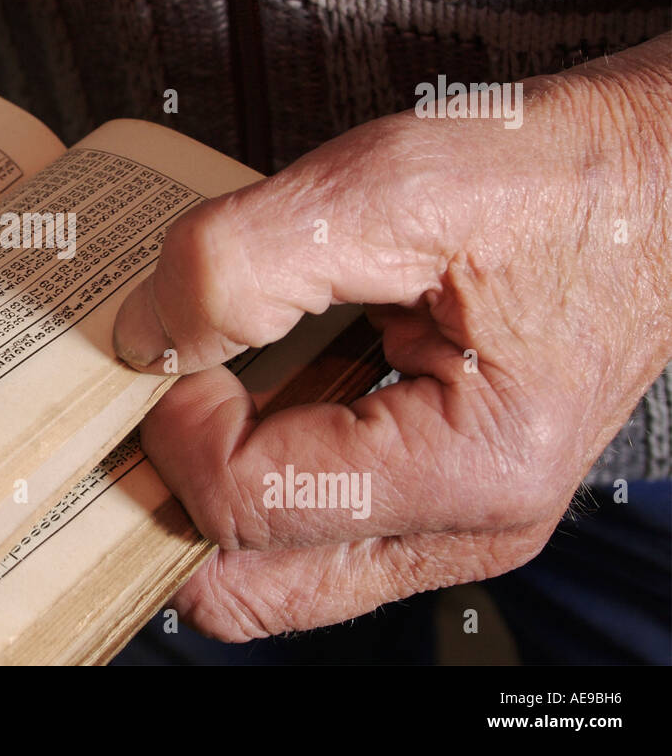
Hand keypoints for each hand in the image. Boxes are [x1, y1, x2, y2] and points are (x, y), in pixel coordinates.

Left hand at [113, 34, 671, 639]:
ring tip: (200, 389)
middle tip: (151, 401)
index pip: (248, 507)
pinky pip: (305, 526)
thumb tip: (145, 332)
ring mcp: (448, 522)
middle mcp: (464, 527)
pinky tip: (249, 390)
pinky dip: (252, 471)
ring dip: (207, 490)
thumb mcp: (390, 184)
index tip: (175, 342)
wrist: (651, 183)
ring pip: (269, 569)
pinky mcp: (429, 496)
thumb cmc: (556, 180)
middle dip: (170, 501)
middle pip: (248, 587)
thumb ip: (245, 261)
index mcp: (469, 469)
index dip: (178, 426)